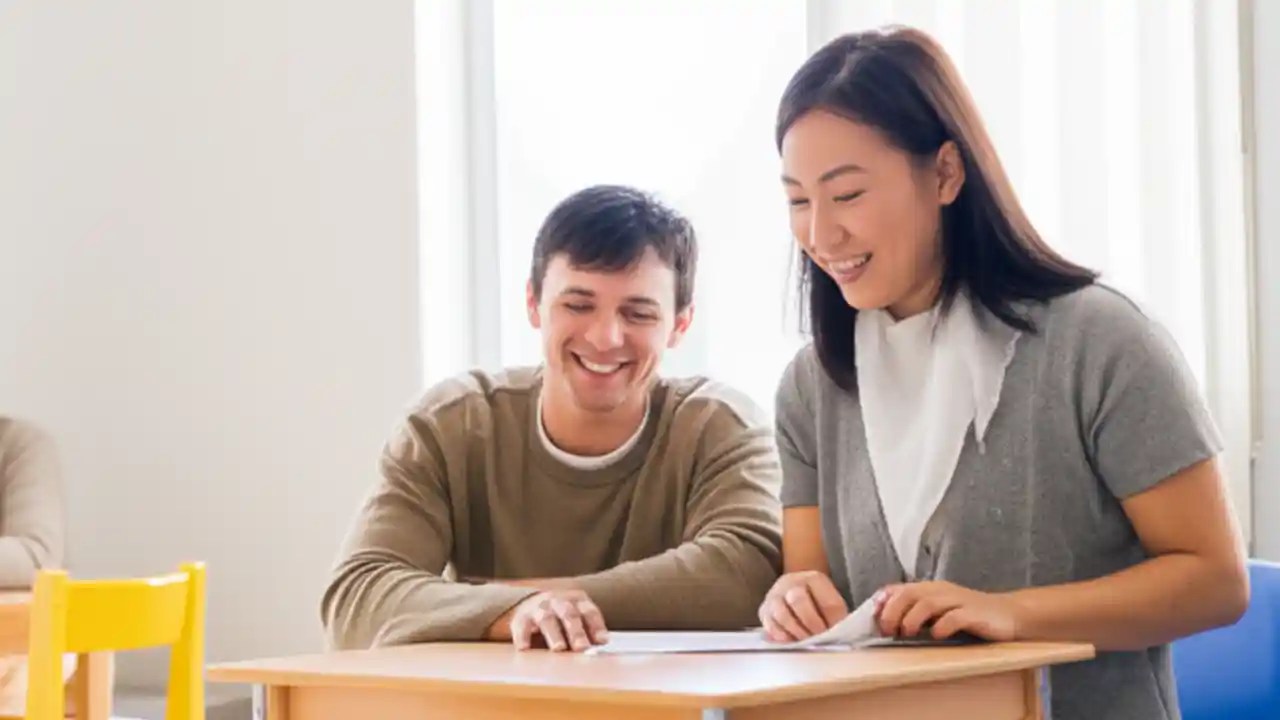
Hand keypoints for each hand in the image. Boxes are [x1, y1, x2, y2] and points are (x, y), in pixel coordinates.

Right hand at [501, 590, 608, 651]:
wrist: (530, 602)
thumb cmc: (561, 617)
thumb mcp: (577, 618)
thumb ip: (588, 631)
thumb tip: (600, 644)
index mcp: (576, 600)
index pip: (589, 611)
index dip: (596, 626)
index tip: (602, 641)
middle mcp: (558, 601)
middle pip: (569, 615)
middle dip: (576, 632)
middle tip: (582, 648)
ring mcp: (539, 608)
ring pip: (547, 619)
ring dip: (554, 634)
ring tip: (559, 649)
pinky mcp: (521, 618)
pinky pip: (521, 626)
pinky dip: (522, 637)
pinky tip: (525, 648)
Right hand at [758, 571, 849, 641]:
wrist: (795, 594)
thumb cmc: (817, 605)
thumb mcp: (831, 606)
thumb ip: (835, 618)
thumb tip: (835, 637)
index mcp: (815, 579)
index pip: (825, 599)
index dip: (832, 620)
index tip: (834, 633)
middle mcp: (791, 582)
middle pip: (798, 600)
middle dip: (811, 623)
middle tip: (818, 638)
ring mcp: (774, 595)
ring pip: (781, 613)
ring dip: (796, 632)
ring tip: (806, 642)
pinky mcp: (764, 610)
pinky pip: (770, 625)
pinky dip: (782, 636)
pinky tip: (792, 641)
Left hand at [873, 581, 1021, 640]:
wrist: (1010, 614)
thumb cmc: (970, 616)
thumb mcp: (940, 611)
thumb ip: (917, 613)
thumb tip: (886, 624)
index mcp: (931, 589)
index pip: (899, 589)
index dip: (883, 603)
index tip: (873, 620)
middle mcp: (942, 591)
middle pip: (909, 594)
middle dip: (893, 611)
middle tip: (887, 630)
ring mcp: (959, 601)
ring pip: (928, 602)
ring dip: (912, 618)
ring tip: (905, 633)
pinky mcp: (975, 614)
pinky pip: (955, 617)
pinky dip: (942, 626)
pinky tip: (936, 635)